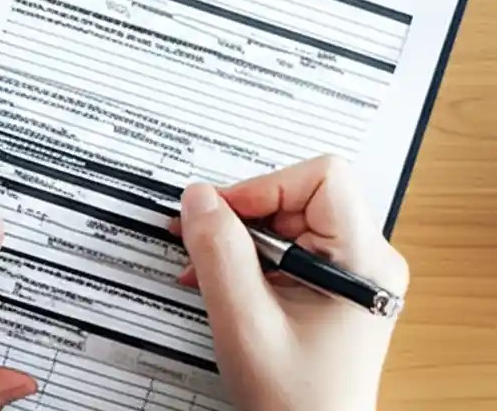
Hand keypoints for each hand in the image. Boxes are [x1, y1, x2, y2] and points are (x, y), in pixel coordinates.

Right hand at [172, 156, 409, 410]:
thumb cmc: (295, 401)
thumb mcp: (245, 322)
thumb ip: (219, 253)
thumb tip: (199, 197)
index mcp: (364, 262)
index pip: (321, 178)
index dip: (263, 187)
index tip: (220, 214)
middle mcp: (368, 260)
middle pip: (298, 196)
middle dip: (242, 217)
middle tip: (201, 244)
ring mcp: (352, 273)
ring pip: (287, 221)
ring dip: (239, 240)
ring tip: (207, 272)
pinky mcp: (332, 284)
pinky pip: (286, 247)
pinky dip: (248, 258)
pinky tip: (222, 282)